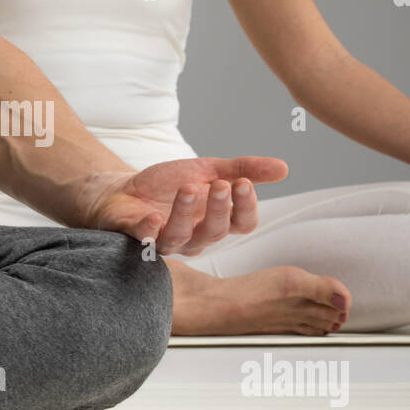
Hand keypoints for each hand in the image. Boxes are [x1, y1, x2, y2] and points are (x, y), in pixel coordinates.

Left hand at [84, 156, 288, 254]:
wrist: (125, 189)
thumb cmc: (169, 184)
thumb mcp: (209, 170)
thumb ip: (244, 170)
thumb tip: (284, 168)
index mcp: (217, 222)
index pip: (242, 223)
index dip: (246, 207)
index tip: (243, 184)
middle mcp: (195, 237)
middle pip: (216, 231)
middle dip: (221, 208)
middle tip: (223, 184)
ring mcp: (166, 241)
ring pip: (182, 236)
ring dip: (186, 212)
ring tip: (190, 186)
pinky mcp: (138, 238)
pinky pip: (145, 240)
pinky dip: (149, 231)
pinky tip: (153, 218)